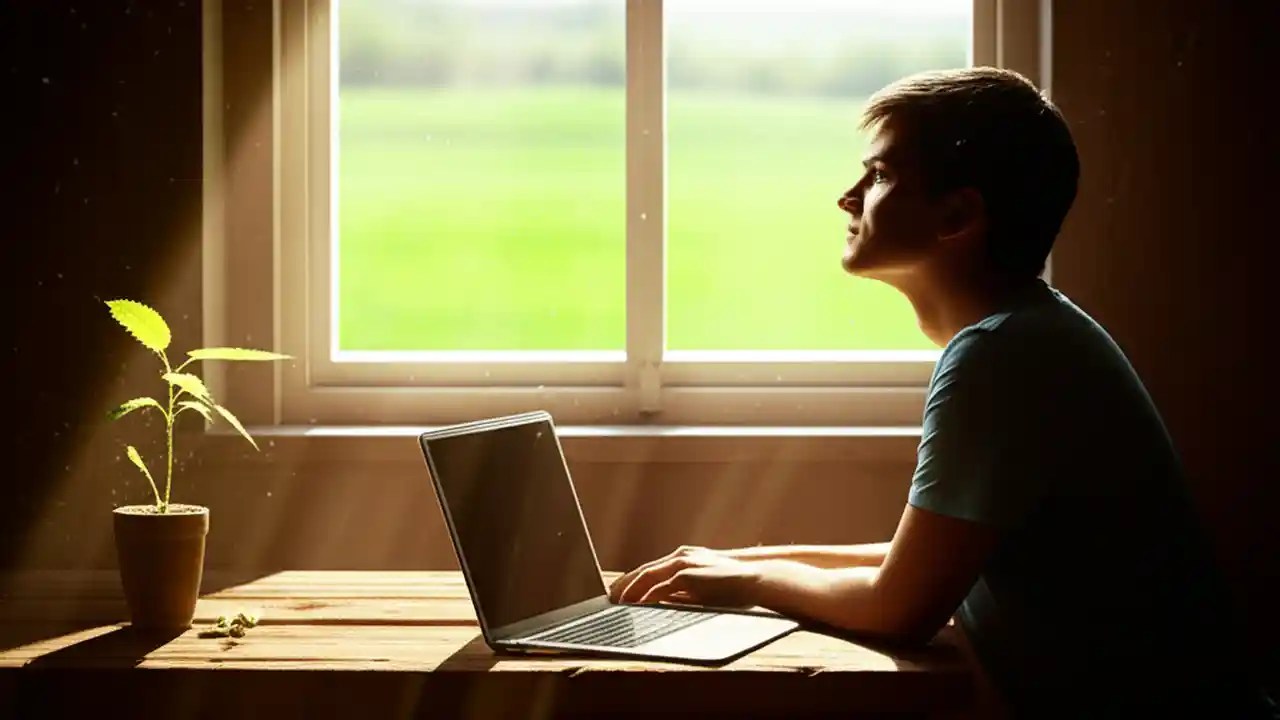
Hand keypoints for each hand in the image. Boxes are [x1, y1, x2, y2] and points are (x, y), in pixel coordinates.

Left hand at [609, 545, 762, 607]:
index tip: (618, 591)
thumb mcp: (702, 589)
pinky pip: (661, 587)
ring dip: (630, 590)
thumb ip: (683, 593)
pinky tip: (638, 605)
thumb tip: (661, 603)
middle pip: (643, 570)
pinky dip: (647, 597)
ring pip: (647, 576)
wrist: (756, 580)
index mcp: (683, 558)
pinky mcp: (688, 574)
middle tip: (609, 598)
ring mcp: (684, 563)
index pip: (651, 569)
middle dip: (624, 584)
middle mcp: (680, 556)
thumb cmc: (732, 587)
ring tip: (618, 603)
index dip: (632, 580)